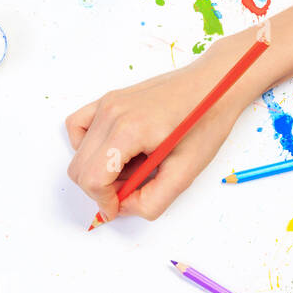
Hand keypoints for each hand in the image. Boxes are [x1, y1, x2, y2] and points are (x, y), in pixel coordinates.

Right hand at [64, 32, 258, 220]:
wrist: (214, 84)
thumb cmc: (205, 121)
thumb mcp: (185, 173)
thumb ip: (152, 201)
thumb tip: (125, 207)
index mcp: (129, 131)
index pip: (92, 179)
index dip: (104, 202)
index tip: (119, 207)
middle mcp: (111, 114)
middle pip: (79, 169)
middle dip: (101, 189)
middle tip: (132, 187)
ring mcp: (107, 104)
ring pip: (79, 153)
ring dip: (98, 169)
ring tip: (131, 166)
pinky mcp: (108, 100)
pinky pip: (78, 127)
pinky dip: (87, 147)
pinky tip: (113, 151)